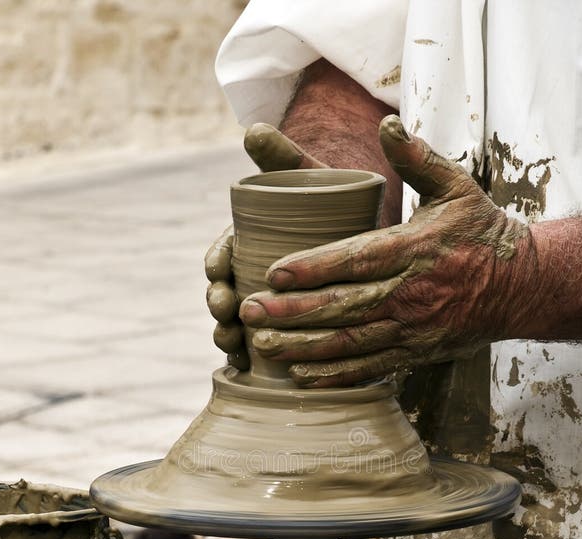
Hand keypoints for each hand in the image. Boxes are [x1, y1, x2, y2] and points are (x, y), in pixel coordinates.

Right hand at [205, 124, 325, 369]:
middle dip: (218, 303)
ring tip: (230, 343)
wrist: (365, 240)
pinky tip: (245, 367)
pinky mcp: (282, 329)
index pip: (224, 252)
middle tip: (224, 310)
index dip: (216, 263)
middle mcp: (253, 274)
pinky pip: (256, 349)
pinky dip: (247, 359)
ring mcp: (266, 304)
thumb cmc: (337, 208)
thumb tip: (254, 128)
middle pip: (226, 291)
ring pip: (236, 324)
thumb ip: (286, 157)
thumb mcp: (313, 181)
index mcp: (252, 240)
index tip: (217, 270)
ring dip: (226, 335)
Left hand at [239, 115, 528, 386]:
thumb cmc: (482, 233)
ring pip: (349, 344)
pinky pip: (369, 369)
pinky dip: (333, 376)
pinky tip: (299, 376)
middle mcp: (410, 294)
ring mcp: (412, 329)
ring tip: (261, 347)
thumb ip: (418, 159)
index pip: (356, 259)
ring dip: (302, 348)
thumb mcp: (457, 187)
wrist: (522, 287)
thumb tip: (386, 126)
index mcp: (414, 250)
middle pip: (342, 307)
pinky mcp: (415, 354)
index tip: (272, 271)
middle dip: (291, 312)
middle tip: (249, 312)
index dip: (313, 268)